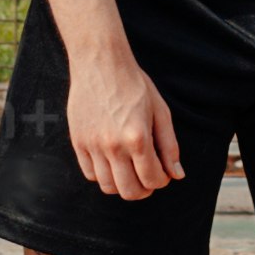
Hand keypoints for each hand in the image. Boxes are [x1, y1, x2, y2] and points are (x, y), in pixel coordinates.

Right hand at [64, 44, 182, 200]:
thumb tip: (176, 175)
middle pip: (130, 191)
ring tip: (130, 171)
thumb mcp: (160, 111)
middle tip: (149, 179)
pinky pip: (90, 174)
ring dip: (123, 184)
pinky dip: (103, 175)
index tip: (163, 174)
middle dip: (144, 190)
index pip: (152, 179)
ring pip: (108, 187)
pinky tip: (113, 162)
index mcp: (137, 138)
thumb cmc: (134, 84)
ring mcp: (92, 145)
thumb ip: (169, 146)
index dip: (162, 181)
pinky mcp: (78, 142)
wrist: (100, 63)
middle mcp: (113, 146)